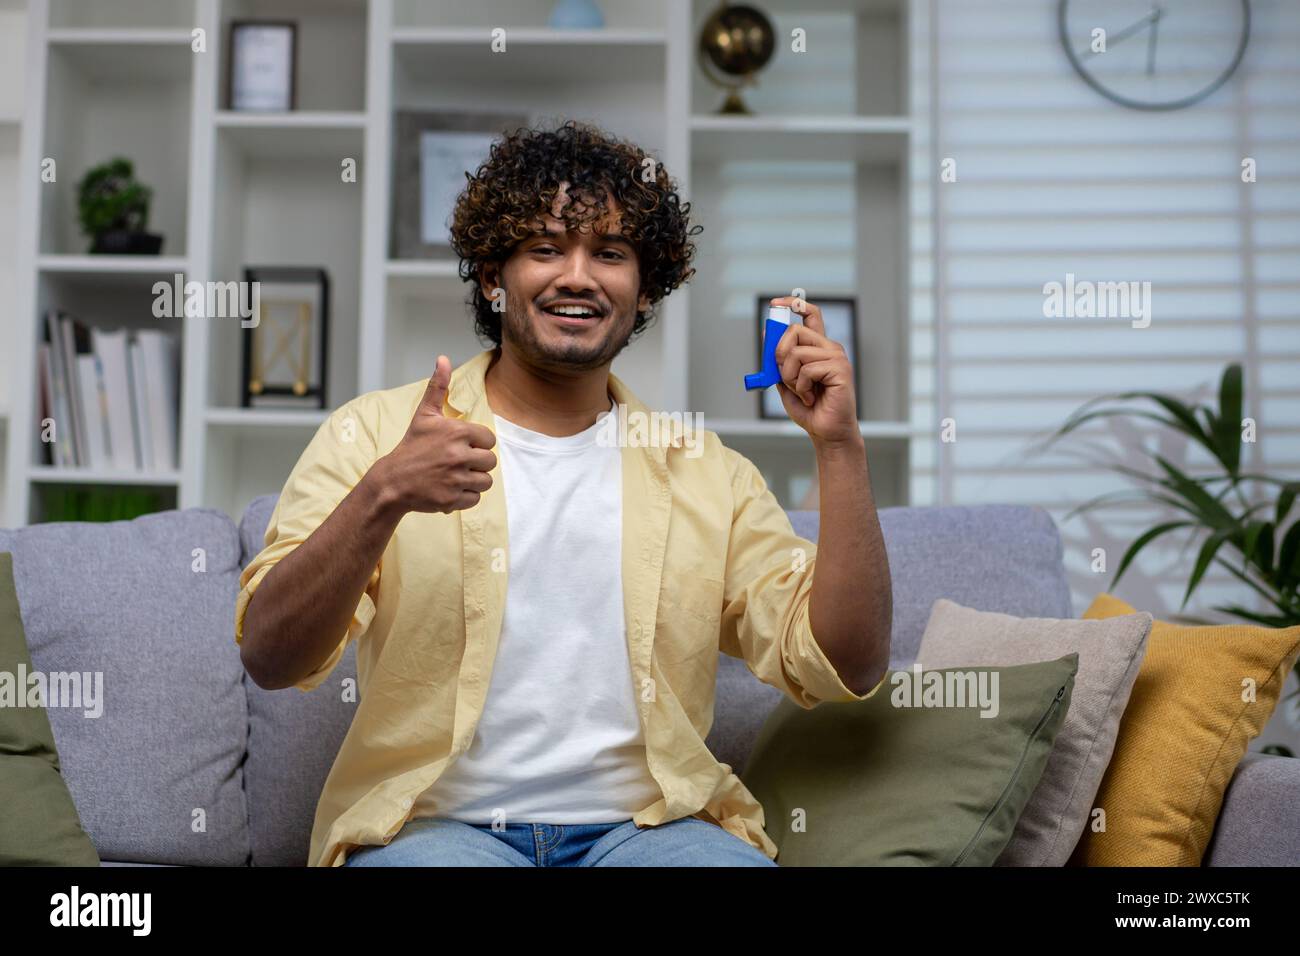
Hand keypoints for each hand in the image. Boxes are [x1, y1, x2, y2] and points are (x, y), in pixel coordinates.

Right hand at [373, 355, 497, 514]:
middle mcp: (458, 455)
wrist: (392, 481)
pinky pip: (475, 498)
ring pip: (486, 481)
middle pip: (490, 461)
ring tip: (455, 475)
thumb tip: (443, 359)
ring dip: (473, 480)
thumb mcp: (425, 414)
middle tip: (458, 462)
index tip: (462, 446)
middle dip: (477, 463)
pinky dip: (465, 496)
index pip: (489, 440)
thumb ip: (438, 387)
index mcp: (457, 432)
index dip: (478, 443)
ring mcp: (455, 478)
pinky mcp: (452, 499)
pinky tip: (450, 488)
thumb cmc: (411, 446)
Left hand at [769, 296, 861, 447]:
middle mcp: (829, 348)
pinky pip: (807, 369)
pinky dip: (801, 387)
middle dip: (779, 354)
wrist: (826, 432)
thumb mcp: (785, 382)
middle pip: (794, 330)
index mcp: (818, 348)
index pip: (810, 315)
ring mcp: (836, 357)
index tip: (775, 303)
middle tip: (786, 376)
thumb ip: (778, 361)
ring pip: (796, 352)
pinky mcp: (840, 369)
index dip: (793, 303)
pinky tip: (812, 397)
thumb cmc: (809, 409)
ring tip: (803, 392)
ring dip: (790, 377)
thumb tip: (767, 335)